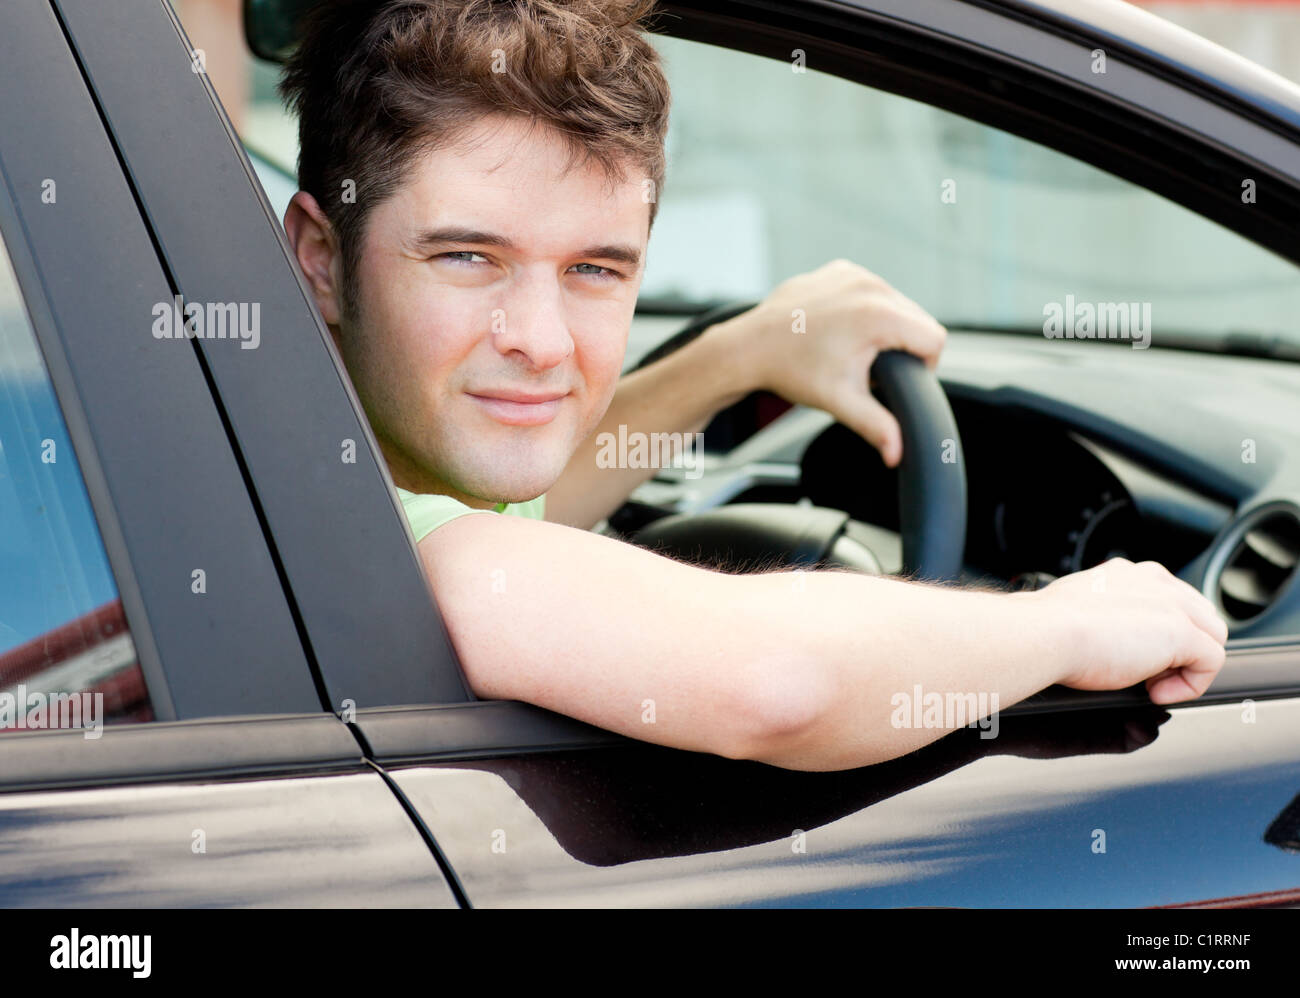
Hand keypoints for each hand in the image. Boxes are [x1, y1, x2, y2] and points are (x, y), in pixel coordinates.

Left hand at [727, 258, 946, 466]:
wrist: (749, 347)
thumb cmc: (791, 371)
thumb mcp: (840, 401)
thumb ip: (877, 426)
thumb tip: (897, 454)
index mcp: (879, 315)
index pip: (934, 339)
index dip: (924, 366)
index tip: (897, 379)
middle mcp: (870, 287)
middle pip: (918, 319)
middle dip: (903, 346)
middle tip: (870, 368)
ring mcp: (854, 274)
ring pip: (896, 302)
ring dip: (886, 326)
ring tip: (854, 349)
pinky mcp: (840, 270)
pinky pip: (870, 290)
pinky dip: (864, 308)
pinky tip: (841, 329)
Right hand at [1035, 558, 1228, 703]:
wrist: (1043, 633)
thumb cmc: (1046, 628)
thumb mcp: (1076, 611)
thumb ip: (1099, 616)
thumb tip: (1096, 636)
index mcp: (1129, 574)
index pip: (1171, 601)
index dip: (1162, 634)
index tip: (1137, 657)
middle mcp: (1154, 581)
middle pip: (1200, 617)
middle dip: (1182, 650)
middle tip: (1145, 674)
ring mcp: (1172, 604)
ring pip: (1212, 637)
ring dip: (1186, 666)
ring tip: (1150, 683)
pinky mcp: (1182, 631)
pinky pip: (1212, 662)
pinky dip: (1189, 685)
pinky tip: (1155, 691)